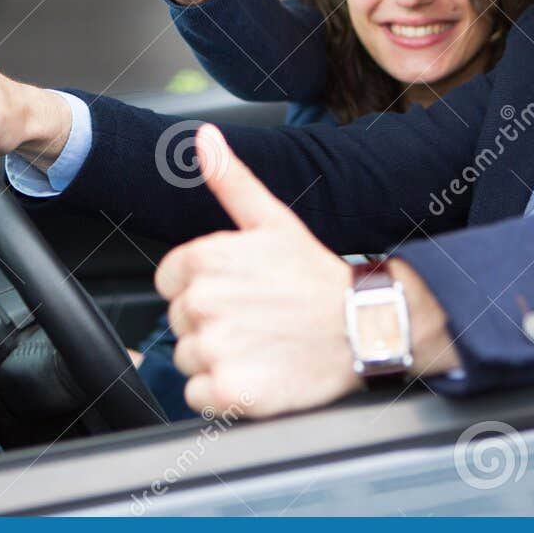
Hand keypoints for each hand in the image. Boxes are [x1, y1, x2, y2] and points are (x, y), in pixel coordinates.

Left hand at [154, 124, 359, 418]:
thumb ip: (230, 179)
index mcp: (206, 258)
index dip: (203, 287)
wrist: (364, 326)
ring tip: (261, 345)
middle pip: (179, 320)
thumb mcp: (273, 220)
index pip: (169, 281)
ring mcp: (215, 348)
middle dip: (212, 322)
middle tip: (257, 318)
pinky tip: (257, 373)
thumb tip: (205, 137)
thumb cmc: (317, 275)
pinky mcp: (228, 391)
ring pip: (187, 358)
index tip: (238, 291)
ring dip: (218, 358)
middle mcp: (204, 302)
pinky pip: (198, 395)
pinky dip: (223, 392)